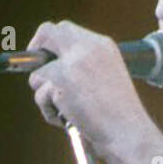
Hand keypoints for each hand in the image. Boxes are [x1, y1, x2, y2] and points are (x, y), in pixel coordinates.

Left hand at [26, 20, 153, 158]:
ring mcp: (72, 62)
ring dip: (46, 96)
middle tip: (36, 76)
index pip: (65, 29)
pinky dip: (50, 112)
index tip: (44, 59)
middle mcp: (87, 47)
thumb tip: (50, 67)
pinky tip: (70, 121)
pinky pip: (40, 95)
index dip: (50, 43)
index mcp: (102, 45)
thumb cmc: (120, 119)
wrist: (128, 134)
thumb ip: (84, 66)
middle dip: (34, 52)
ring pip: (38, 73)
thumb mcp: (108, 79)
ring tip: (68, 113)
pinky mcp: (60, 81)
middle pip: (47, 32)